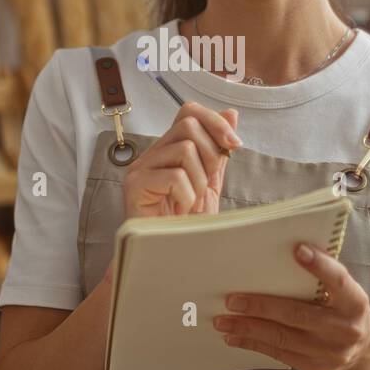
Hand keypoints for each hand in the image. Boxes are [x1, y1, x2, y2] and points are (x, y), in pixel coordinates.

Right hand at [122, 101, 240, 218]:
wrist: (168, 258)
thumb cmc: (186, 223)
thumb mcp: (210, 181)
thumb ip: (218, 149)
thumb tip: (231, 113)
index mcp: (168, 149)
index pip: (189, 111)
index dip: (215, 122)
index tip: (234, 145)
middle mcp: (151, 154)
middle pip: (188, 125)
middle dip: (211, 155)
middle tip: (206, 185)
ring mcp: (140, 169)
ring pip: (185, 150)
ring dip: (199, 180)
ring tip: (191, 202)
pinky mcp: (135, 186)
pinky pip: (175, 176)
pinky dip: (187, 196)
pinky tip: (180, 211)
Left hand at [213, 242, 369, 369]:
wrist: (363, 350)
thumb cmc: (343, 308)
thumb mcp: (343, 291)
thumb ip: (323, 276)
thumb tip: (287, 250)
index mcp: (355, 301)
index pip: (338, 280)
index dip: (319, 266)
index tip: (297, 250)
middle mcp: (346, 329)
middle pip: (298, 315)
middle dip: (261, 306)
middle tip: (231, 300)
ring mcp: (332, 353)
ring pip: (283, 338)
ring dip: (248, 328)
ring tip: (223, 320)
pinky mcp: (318, 369)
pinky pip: (280, 354)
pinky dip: (255, 344)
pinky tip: (235, 336)